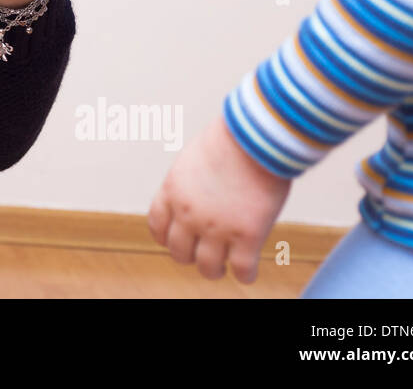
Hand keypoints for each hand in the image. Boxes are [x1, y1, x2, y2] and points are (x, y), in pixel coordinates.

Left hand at [147, 115, 291, 283]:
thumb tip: (201, 192)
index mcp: (172, 191)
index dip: (166, 237)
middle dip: (190, 256)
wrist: (256, 136)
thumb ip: (192, 182)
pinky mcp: (247, 235)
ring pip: (207, 267)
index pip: (157, 226)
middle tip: (204, 254)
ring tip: (224, 267)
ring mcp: (217, 227)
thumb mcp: (195, 158)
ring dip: (214, 270)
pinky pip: (242, 270)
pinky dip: (245, 275)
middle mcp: (188, 213)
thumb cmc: (231, 139)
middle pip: (178, 252)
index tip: (177, 240)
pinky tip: (248, 273)